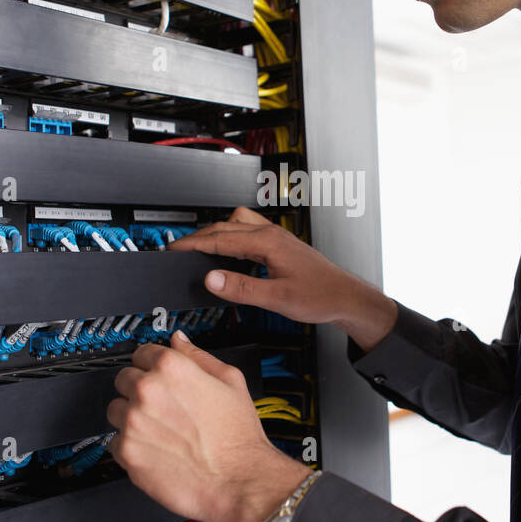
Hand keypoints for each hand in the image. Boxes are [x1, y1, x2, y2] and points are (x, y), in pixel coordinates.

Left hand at [106, 331, 308, 521]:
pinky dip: (131, 446)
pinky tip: (156, 450)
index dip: (152, 366)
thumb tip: (179, 340)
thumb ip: (198, 356)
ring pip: (116, 410)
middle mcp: (147, 391)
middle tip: (162, 409)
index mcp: (171, 368)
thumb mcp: (230, 381)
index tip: (157, 377)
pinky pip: (115, 442)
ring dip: (131, 418)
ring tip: (160, 432)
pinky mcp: (126, 451)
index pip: (141, 353)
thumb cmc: (237, 436)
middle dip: (139, 390)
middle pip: (123, 379)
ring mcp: (133, 422)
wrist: (237, 480)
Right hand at [169, 206, 397, 352]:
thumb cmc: (320, 296)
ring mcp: (277, 237)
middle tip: (180, 250)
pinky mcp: (281, 245)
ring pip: (238, 224)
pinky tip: (230, 252)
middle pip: (225, 226)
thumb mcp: (276, 298)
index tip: (174, 249)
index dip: (193, 244)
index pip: (220, 238)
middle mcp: (272, 234)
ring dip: (217, 232)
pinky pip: (249, 232)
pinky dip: (232, 237)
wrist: (346, 297)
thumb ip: (241, 288)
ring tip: (201, 248)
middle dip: (200, 236)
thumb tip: (212, 279)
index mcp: (268, 243)